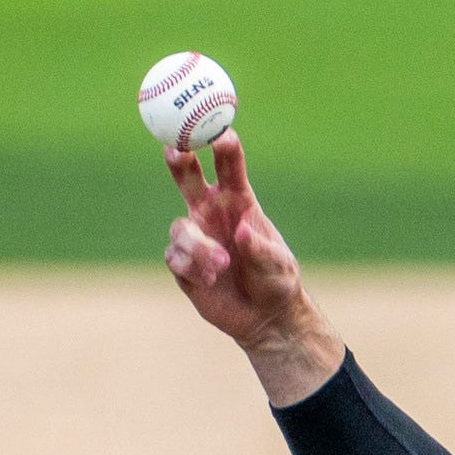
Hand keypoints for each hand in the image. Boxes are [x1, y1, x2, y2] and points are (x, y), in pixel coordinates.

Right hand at [163, 133, 342, 402]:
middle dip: (179, 157)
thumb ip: (261, 248)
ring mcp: (195, 237)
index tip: (220, 136)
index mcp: (238, 200)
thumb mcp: (278, 266)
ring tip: (221, 265)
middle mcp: (211, 211)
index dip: (221, 146)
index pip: (227, 165)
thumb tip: (242, 232)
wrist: (265, 318)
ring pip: (180, 227)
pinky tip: (209, 280)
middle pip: (188, 176)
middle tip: (175, 149)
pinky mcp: (184, 265)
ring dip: (197, 245)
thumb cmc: (276, 282)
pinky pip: (176, 258)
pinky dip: (191, 267)